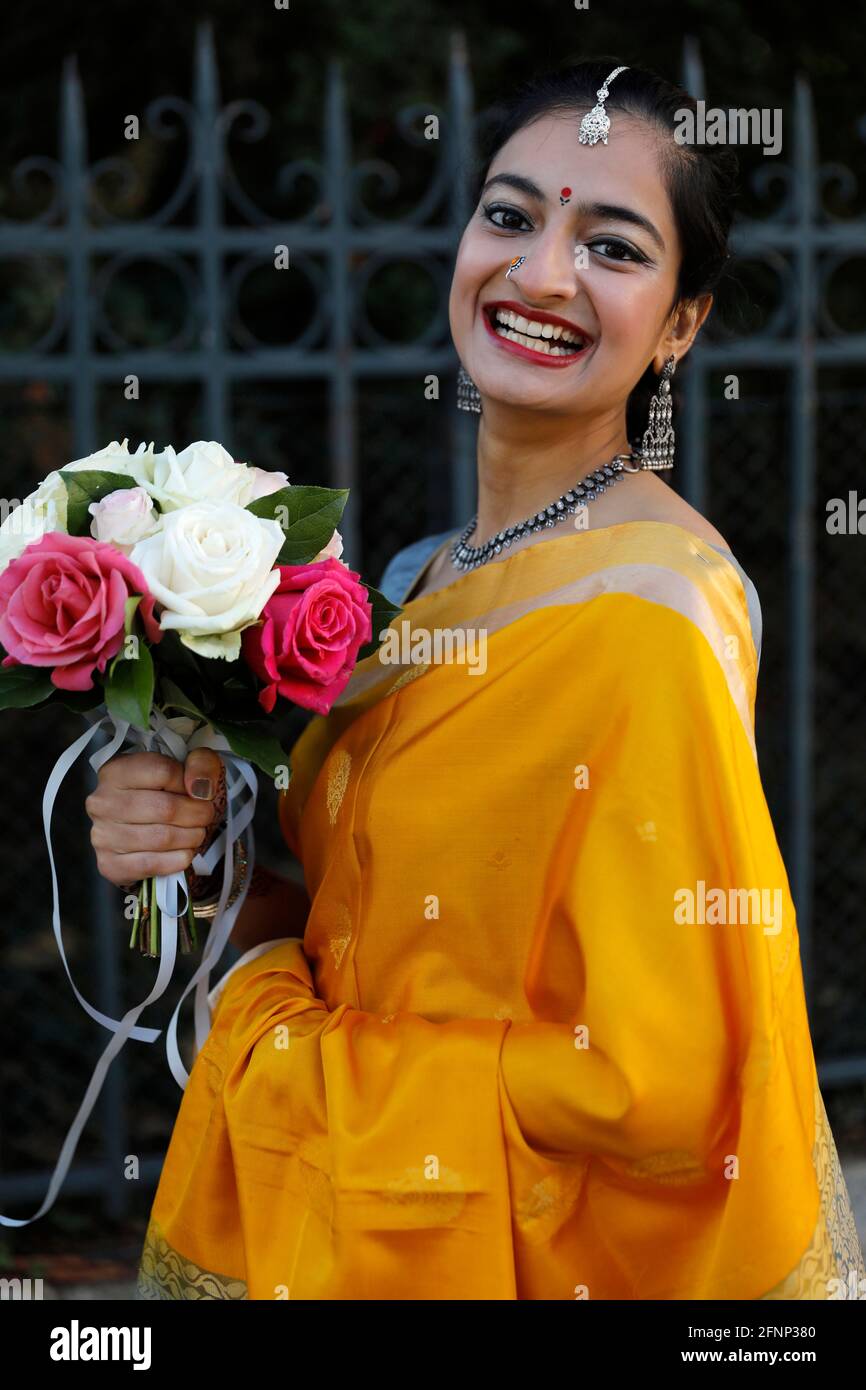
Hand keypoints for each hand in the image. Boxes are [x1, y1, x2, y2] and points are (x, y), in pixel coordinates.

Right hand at [86, 747, 225, 888]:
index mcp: (116, 771)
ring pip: (162, 838)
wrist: (141, 827)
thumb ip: (200, 764)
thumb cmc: (164, 793)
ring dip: (191, 838)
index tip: (198, 792)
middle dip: (197, 814)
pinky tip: (184, 852)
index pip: (162, 772)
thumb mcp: (187, 766)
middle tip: (206, 816)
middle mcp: (103, 802)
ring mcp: (102, 835)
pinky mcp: (109, 864)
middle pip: (165, 808)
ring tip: (197, 833)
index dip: (190, 783)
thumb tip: (200, 787)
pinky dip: (178, 860)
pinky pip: (153, 864)